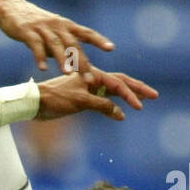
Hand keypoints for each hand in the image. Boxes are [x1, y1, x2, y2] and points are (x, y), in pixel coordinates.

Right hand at [0, 0, 114, 74]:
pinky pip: (35, 45)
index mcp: (66, 26)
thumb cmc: (36, 25)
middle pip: (73, 44)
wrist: (11, 9)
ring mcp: (43, 28)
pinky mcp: (27, 31)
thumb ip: (64, 47)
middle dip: (81, 61)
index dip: (98, 40)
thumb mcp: (53, 33)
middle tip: (89, 78)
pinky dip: (39, 57)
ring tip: (68, 74)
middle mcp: (58, 26)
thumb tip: (77, 65)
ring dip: (62, 60)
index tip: (111, 48)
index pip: (86, 33)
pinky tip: (43, 69)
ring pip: (56, 45)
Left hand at [35, 68, 157, 121]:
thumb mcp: (80, 102)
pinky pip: (103, 99)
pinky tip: (120, 110)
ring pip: (113, 89)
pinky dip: (114, 104)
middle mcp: (94, 78)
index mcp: (94, 75)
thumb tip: (121, 114)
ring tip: (143, 100)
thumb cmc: (55, 99)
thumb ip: (101, 106)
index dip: (132, 95)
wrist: (35, 102)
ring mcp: (89, 87)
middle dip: (138, 89)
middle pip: (121, 82)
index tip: (141, 106)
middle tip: (154, 96)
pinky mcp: (83, 96)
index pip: (119, 84)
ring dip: (128, 94)